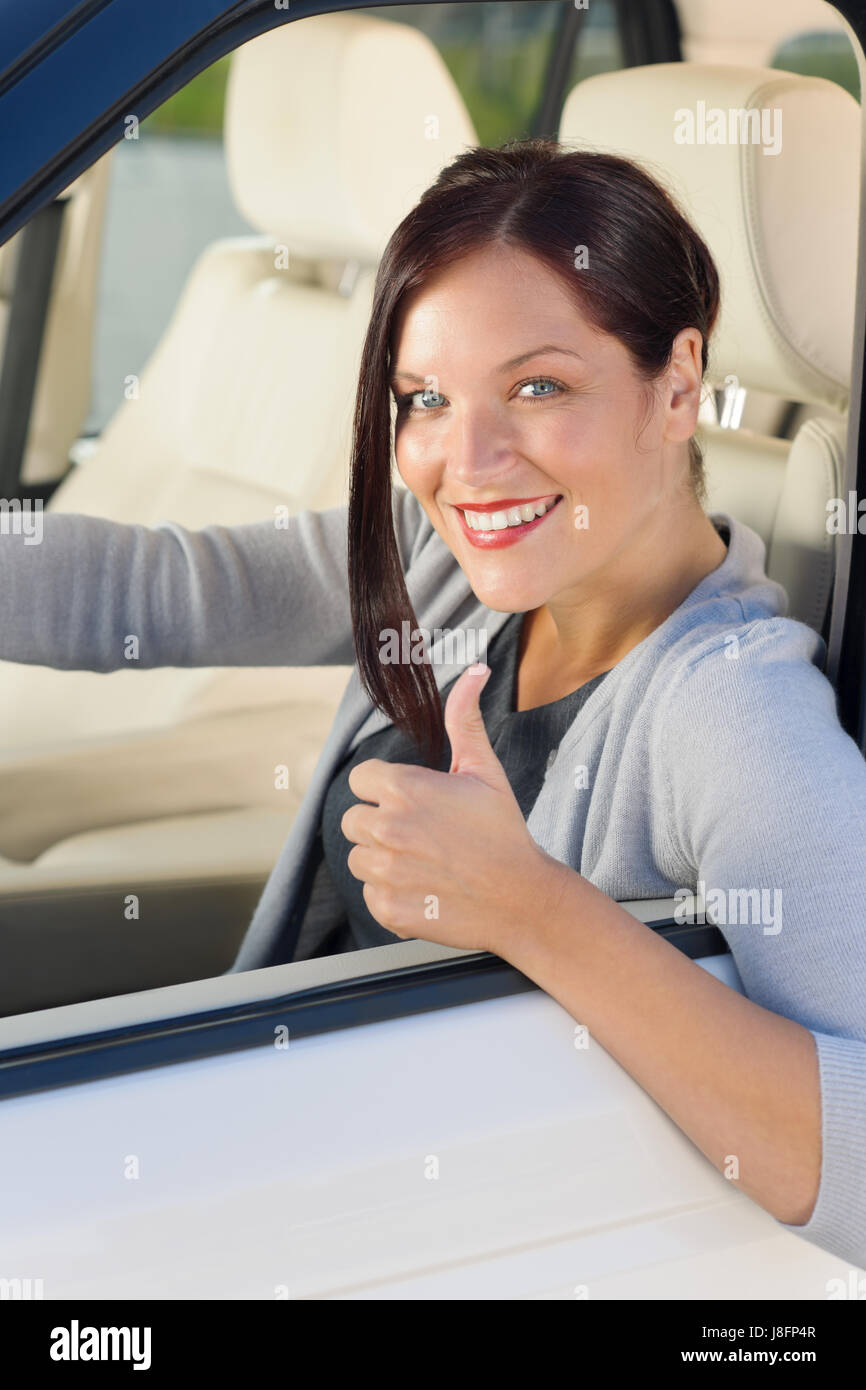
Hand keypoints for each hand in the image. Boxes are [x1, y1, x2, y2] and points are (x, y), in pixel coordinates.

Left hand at [341, 662, 571, 953]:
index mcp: (405, 788)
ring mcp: (386, 871)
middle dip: (379, 824)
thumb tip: (475, 669)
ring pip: (357, 858)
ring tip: (422, 862)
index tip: (411, 803)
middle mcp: (388, 828)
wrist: (522, 898)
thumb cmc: (504, 831)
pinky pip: (368, 894)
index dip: (384, 790)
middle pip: (352, 820)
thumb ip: (465, 719)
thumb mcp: (484, 770)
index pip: (360, 780)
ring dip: (381, 860)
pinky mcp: (387, 908)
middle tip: (420, 835)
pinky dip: (390, 894)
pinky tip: (423, 888)